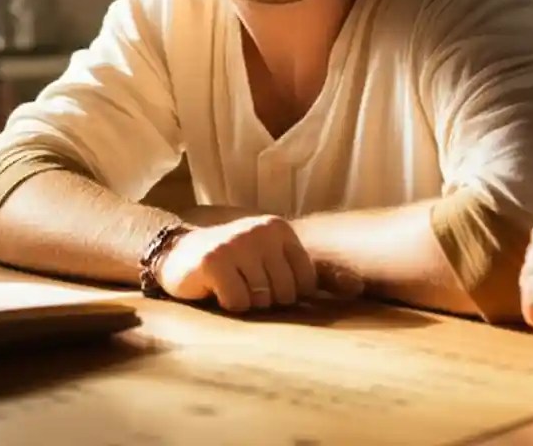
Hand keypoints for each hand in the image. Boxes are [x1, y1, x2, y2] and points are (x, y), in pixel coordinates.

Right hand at [156, 215, 318, 311]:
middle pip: (285, 293)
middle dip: (265, 299)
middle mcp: (260, 231)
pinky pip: (238, 303)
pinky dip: (227, 304)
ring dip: (244, 302)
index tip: (264, 282)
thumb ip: (311, 273)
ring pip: (261, 300)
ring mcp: (236, 244)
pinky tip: (215, 288)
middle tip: (243, 283)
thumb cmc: (231, 262)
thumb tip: (355, 288)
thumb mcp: (271, 258)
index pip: (306, 281)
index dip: (286, 293)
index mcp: (279, 229)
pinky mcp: (214, 261)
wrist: (177, 254)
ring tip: (229, 283)